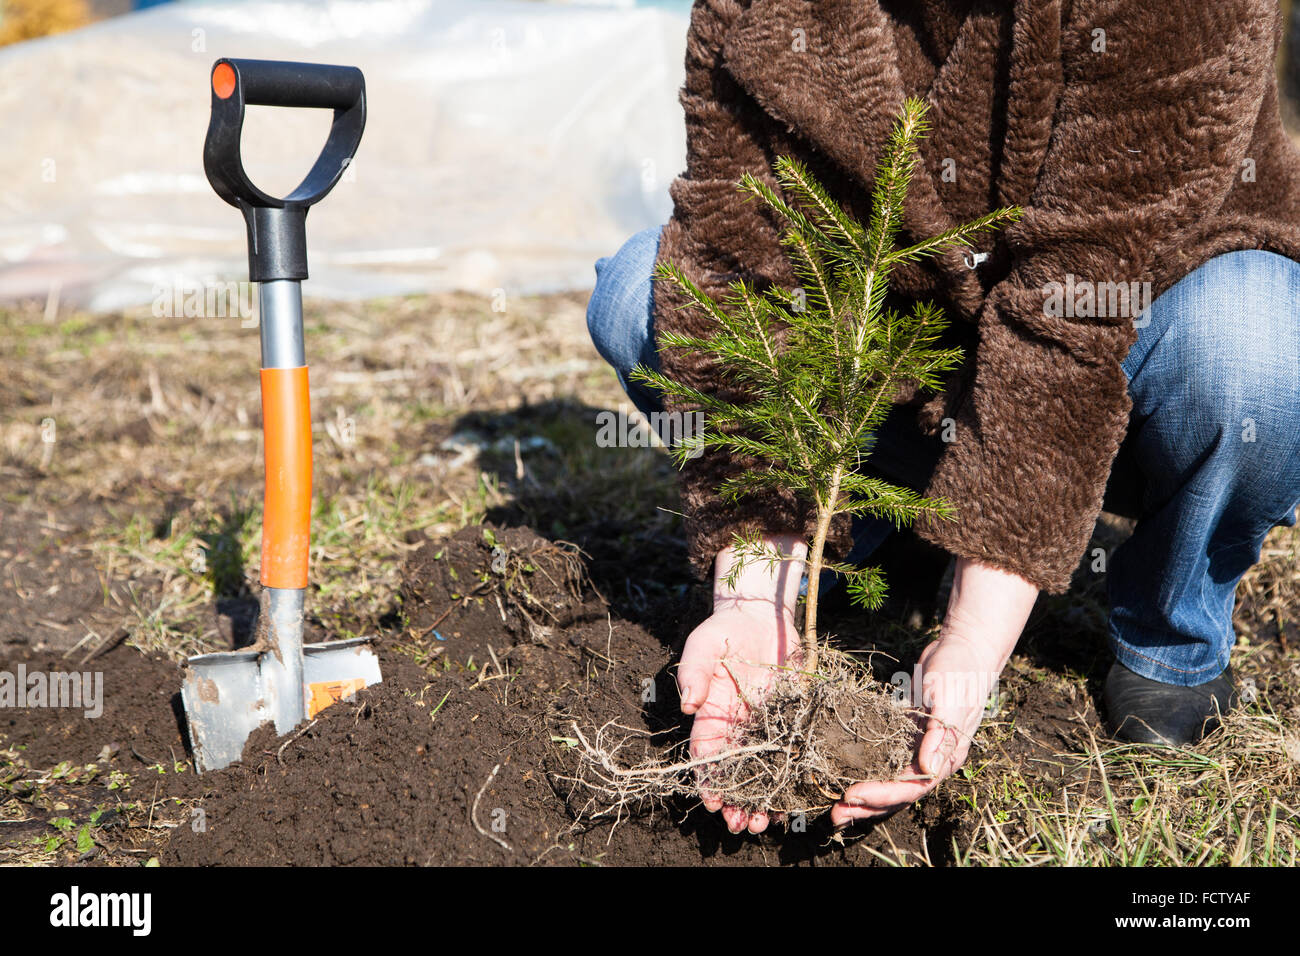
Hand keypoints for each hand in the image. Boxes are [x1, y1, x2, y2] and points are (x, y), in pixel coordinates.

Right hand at [677, 534, 805, 834]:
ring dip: (762, 798)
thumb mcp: (704, 645)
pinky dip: (792, 777)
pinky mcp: (793, 718)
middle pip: (736, 771)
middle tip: (740, 825)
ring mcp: (766, 725)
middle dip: (736, 800)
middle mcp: (738, 726)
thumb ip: (694, 672)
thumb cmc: (725, 629)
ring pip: (764, 770)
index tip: (712, 802)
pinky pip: (792, 752)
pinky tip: (794, 799)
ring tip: (762, 824)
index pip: (707, 755)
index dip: (708, 780)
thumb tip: (687, 704)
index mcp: (713, 715)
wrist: (762, 614)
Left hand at [831, 557, 1037, 825]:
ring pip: (891, 782)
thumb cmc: (960, 671)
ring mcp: (920, 749)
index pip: (913, 787)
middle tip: (835, 814)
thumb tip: (928, 770)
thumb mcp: (948, 699)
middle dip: (868, 806)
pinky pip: (887, 762)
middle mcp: (933, 759)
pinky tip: (845, 778)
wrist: (964, 648)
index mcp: (947, 756)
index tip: (852, 794)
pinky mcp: (908, 736)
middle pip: (900, 793)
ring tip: (836, 808)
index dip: (882, 794)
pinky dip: (868, 773)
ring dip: (866, 797)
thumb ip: (939, 736)